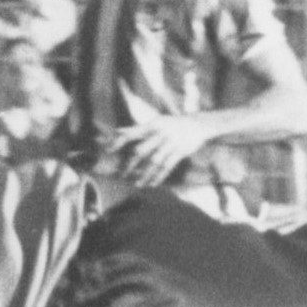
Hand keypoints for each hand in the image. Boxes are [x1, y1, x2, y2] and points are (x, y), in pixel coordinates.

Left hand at [99, 112, 213, 187]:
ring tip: (137, 184)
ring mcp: (171, 142)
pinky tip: (153, 183)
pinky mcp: (181, 151)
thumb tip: (118, 131)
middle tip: (122, 174)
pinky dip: (160, 176)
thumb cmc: (171, 124)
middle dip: (131, 164)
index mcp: (152, 125)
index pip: (132, 133)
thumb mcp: (155, 122)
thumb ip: (136, 129)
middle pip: (141, 150)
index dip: (119, 141)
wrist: (198, 124)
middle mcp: (160, 133)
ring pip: (154, 161)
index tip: (108, 150)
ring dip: (145, 174)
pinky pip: (168, 166)